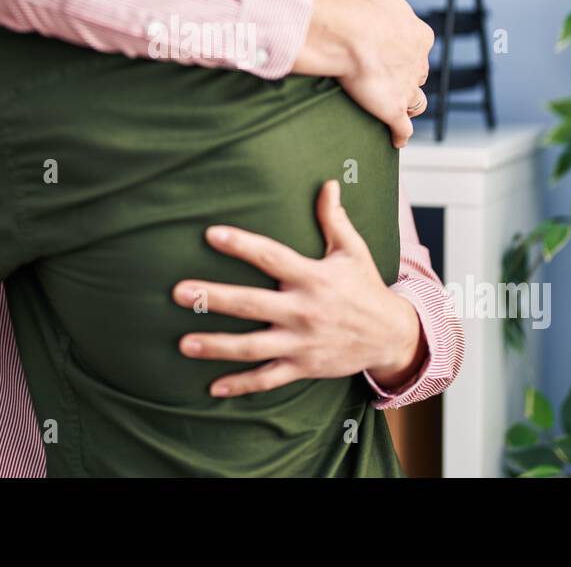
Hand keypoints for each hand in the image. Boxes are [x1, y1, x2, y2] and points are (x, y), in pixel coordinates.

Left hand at [171, 180, 424, 396]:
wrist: (392, 335)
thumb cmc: (366, 288)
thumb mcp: (352, 251)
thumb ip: (334, 219)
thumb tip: (327, 182)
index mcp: (312, 277)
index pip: (271, 256)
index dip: (242, 245)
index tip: (211, 234)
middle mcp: (304, 310)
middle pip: (252, 304)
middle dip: (214, 298)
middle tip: (179, 292)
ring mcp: (302, 342)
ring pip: (253, 347)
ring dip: (217, 346)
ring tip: (184, 343)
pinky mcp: (303, 366)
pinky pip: (268, 378)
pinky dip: (242, 385)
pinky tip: (213, 388)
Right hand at [340, 0, 432, 146]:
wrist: (348, 33)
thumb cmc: (361, 7)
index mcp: (419, 34)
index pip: (419, 44)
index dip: (404, 48)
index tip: (389, 49)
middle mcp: (419, 62)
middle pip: (418, 72)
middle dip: (407, 76)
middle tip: (386, 77)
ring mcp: (407, 87)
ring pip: (417, 101)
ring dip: (409, 104)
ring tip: (395, 107)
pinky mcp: (394, 109)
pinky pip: (403, 128)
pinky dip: (401, 134)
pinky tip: (397, 139)